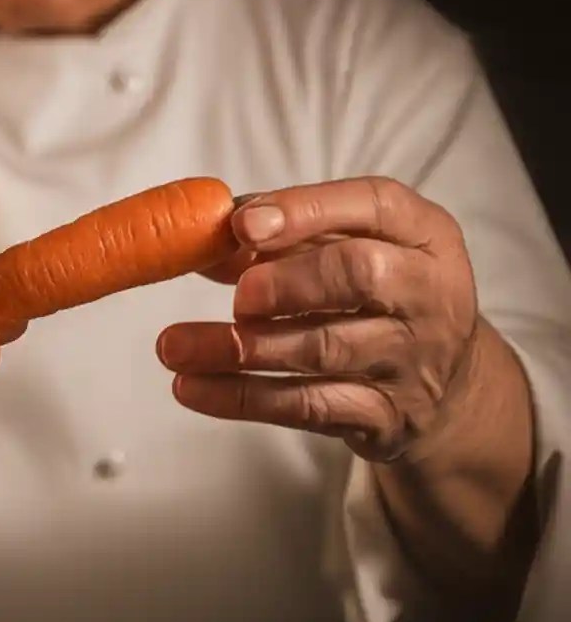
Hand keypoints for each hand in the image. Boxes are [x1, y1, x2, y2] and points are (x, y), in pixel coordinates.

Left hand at [158, 177, 480, 462]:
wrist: (448, 391)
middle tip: (234, 294)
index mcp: (423, 234)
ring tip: (173, 345)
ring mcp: (409, 359)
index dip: (303, 211)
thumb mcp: (348, 250)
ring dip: (239, 348)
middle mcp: (427, 293)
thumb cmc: (378, 298)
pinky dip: (240, 397)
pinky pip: (304, 407)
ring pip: (321, 350)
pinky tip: (191, 386)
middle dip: (286, 280)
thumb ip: (283, 237)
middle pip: (359, 275)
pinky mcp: (383, 417)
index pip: (374, 204)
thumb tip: (203, 239)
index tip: (241, 224)